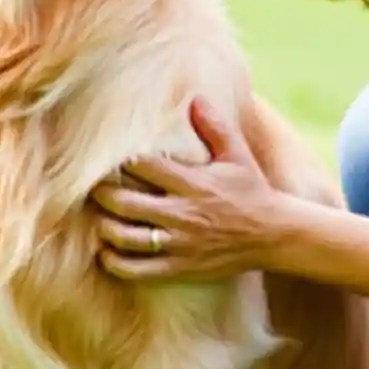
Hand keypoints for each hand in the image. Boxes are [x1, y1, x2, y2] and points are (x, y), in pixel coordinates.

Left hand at [91, 97, 288, 281]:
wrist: (273, 234)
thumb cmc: (252, 191)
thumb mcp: (237, 155)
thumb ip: (214, 127)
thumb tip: (196, 99)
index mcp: (192, 182)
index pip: (143, 167)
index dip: (122, 162)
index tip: (111, 160)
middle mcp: (182, 212)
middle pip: (125, 202)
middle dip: (103, 194)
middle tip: (95, 189)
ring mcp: (179, 243)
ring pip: (126, 237)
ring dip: (105, 227)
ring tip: (100, 219)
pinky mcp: (180, 267)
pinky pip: (138, 269)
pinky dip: (115, 262)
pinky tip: (107, 254)